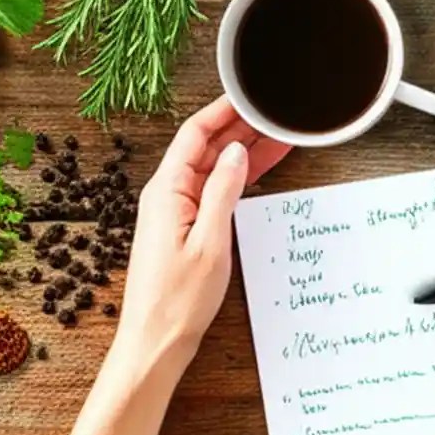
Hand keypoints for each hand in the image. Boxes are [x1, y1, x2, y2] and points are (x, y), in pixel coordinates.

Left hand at [114, 96, 290, 371]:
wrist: (156, 340)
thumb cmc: (178, 300)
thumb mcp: (210, 242)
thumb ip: (223, 192)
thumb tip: (235, 152)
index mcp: (166, 191)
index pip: (195, 134)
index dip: (223, 110)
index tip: (250, 94)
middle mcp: (167, 195)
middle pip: (205, 147)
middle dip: (239, 126)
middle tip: (273, 111)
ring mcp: (176, 211)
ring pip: (213, 168)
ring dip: (243, 150)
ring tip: (278, 134)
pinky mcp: (185, 228)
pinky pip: (214, 191)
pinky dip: (238, 177)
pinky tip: (260, 169)